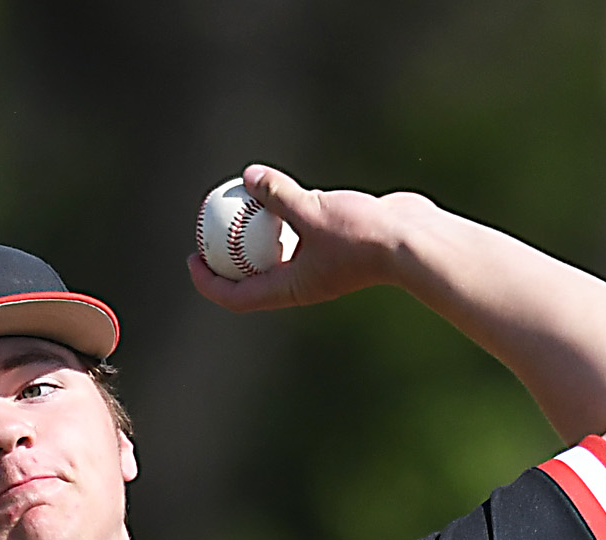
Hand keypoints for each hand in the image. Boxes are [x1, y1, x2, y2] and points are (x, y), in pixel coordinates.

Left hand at [186, 164, 433, 312]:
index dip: (208, 283)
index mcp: (290, 288)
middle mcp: (303, 282)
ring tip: (239, 206)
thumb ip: (278, 194)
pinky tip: (280, 190)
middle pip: (252, 277)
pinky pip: (303, 232)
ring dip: (258, 235)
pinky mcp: (338, 244)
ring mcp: (321, 265)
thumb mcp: (311, 210)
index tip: (191, 260)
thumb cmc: (361, 234)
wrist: (413, 239)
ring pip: (279, 253)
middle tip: (207, 231)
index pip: (237, 297)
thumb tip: (248, 177)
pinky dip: (287, 217)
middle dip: (226, 259)